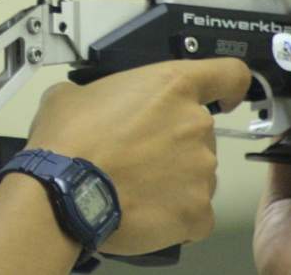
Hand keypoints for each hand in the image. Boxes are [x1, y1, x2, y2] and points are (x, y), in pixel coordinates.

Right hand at [26, 58, 251, 254]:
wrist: (62, 193)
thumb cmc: (67, 143)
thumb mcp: (72, 94)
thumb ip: (98, 91)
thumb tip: (90, 101)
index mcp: (171, 86)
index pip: (228, 75)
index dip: (228, 86)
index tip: (225, 96)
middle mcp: (194, 124)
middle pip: (199, 132)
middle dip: (174, 144)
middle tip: (138, 156)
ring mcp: (201, 169)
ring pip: (198, 173)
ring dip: (175, 180)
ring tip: (135, 187)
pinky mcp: (197, 210)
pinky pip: (196, 213)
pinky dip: (176, 216)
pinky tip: (146, 213)